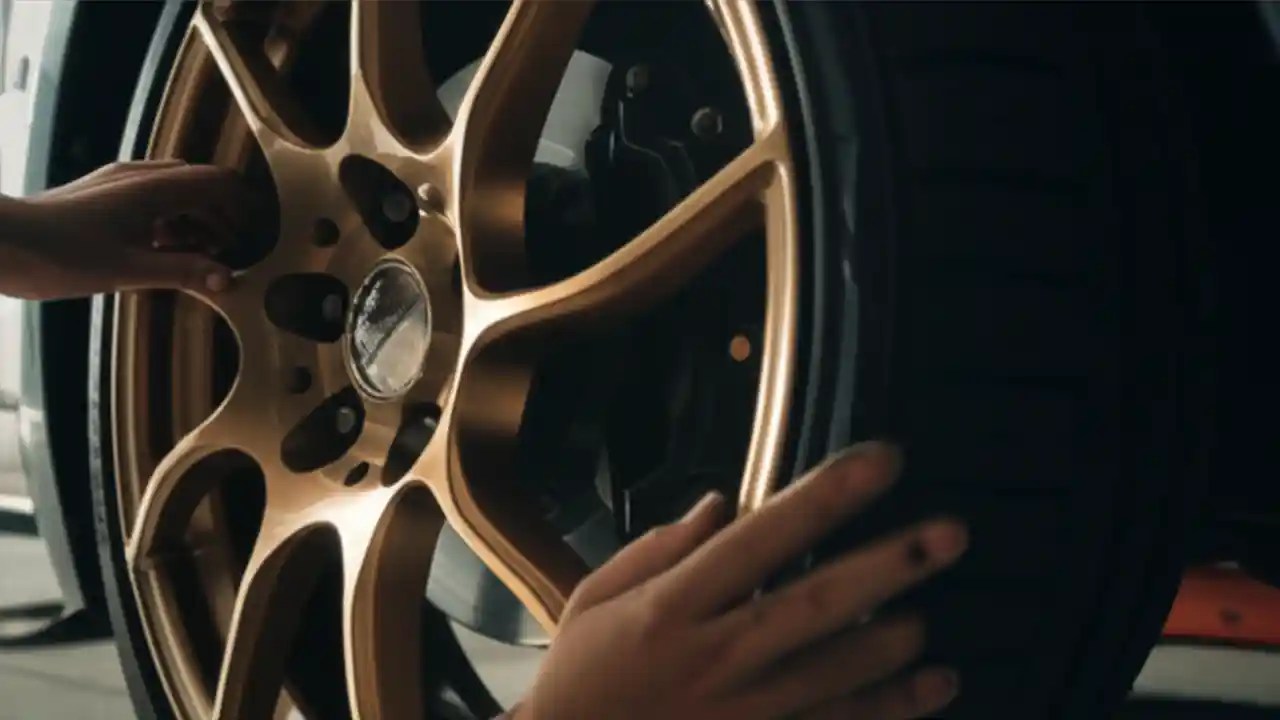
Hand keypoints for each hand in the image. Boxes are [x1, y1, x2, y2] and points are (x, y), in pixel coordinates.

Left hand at [0, 160, 258, 299]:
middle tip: (234, 253)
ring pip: (177, 194)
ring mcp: (119, 185)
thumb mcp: (128, 270)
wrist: (0, 243)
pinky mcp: (104, 198)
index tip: (261, 232)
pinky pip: (153, 202)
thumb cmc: (58, 253)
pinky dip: (171, 223)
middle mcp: (139, 178)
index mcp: (152, 188)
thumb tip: (229, 280)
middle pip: (200, 186)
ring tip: (204, 258)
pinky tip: (167, 253)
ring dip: (197, 222)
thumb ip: (184, 272)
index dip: (245, 204)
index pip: (217, 181)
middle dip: (223, 218)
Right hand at [515, 441, 967, 719]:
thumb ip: (659, 549)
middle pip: (814, 605)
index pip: (760, 538)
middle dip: (887, 566)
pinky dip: (890, 707)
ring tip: (929, 610)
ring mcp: (741, 712)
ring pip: (833, 673)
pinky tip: (938, 683)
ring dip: (891, 642)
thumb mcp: (595, 598)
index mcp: (672, 606)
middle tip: (951, 534)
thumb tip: (723, 505)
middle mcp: (713, 656)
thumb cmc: (582, 675)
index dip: (824, 497)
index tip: (882, 461)